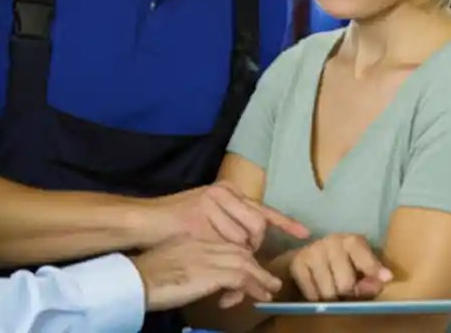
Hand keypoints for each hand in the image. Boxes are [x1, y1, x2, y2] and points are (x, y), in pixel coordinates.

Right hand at [130, 237, 283, 310]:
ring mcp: (210, 255)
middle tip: (267, 281)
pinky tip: (259, 296)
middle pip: (239, 250)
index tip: (250, 268)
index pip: (226, 242)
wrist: (137, 279)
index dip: (242, 255)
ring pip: (245, 262)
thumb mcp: (174, 263)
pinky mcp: (214, 271)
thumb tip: (204, 279)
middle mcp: (205, 243)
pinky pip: (242, 278)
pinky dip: (253, 287)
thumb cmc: (148, 275)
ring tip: (269, 291)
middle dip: (255, 266)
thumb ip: (192, 265)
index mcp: (194, 239)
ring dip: (259, 279)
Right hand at [151, 181, 308, 250]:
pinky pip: (230, 243)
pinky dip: (229, 257)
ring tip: (218, 259)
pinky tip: (217, 260)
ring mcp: (215, 200)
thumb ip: (228, 227)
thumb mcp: (207, 222)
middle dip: (252, 247)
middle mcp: (224, 192)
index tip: (304, 232)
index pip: (262, 209)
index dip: (285, 222)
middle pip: (257, 225)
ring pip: (244, 238)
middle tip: (238, 257)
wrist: (146, 223)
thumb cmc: (174, 227)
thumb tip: (247, 246)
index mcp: (226, 191)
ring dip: (236, 254)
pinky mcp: (205, 212)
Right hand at [289, 233, 392, 300]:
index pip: (363, 257)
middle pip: (345, 284)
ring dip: (332, 297)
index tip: (385, 278)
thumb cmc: (343, 263)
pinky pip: (312, 294)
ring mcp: (312, 251)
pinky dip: (317, 297)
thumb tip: (386, 278)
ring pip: (328, 292)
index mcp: (351, 240)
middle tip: (347, 291)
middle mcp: (331, 242)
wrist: (311, 256)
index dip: (373, 269)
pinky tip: (319, 288)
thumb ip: (374, 275)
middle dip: (348, 294)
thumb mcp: (362, 267)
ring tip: (333, 289)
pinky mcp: (297, 263)